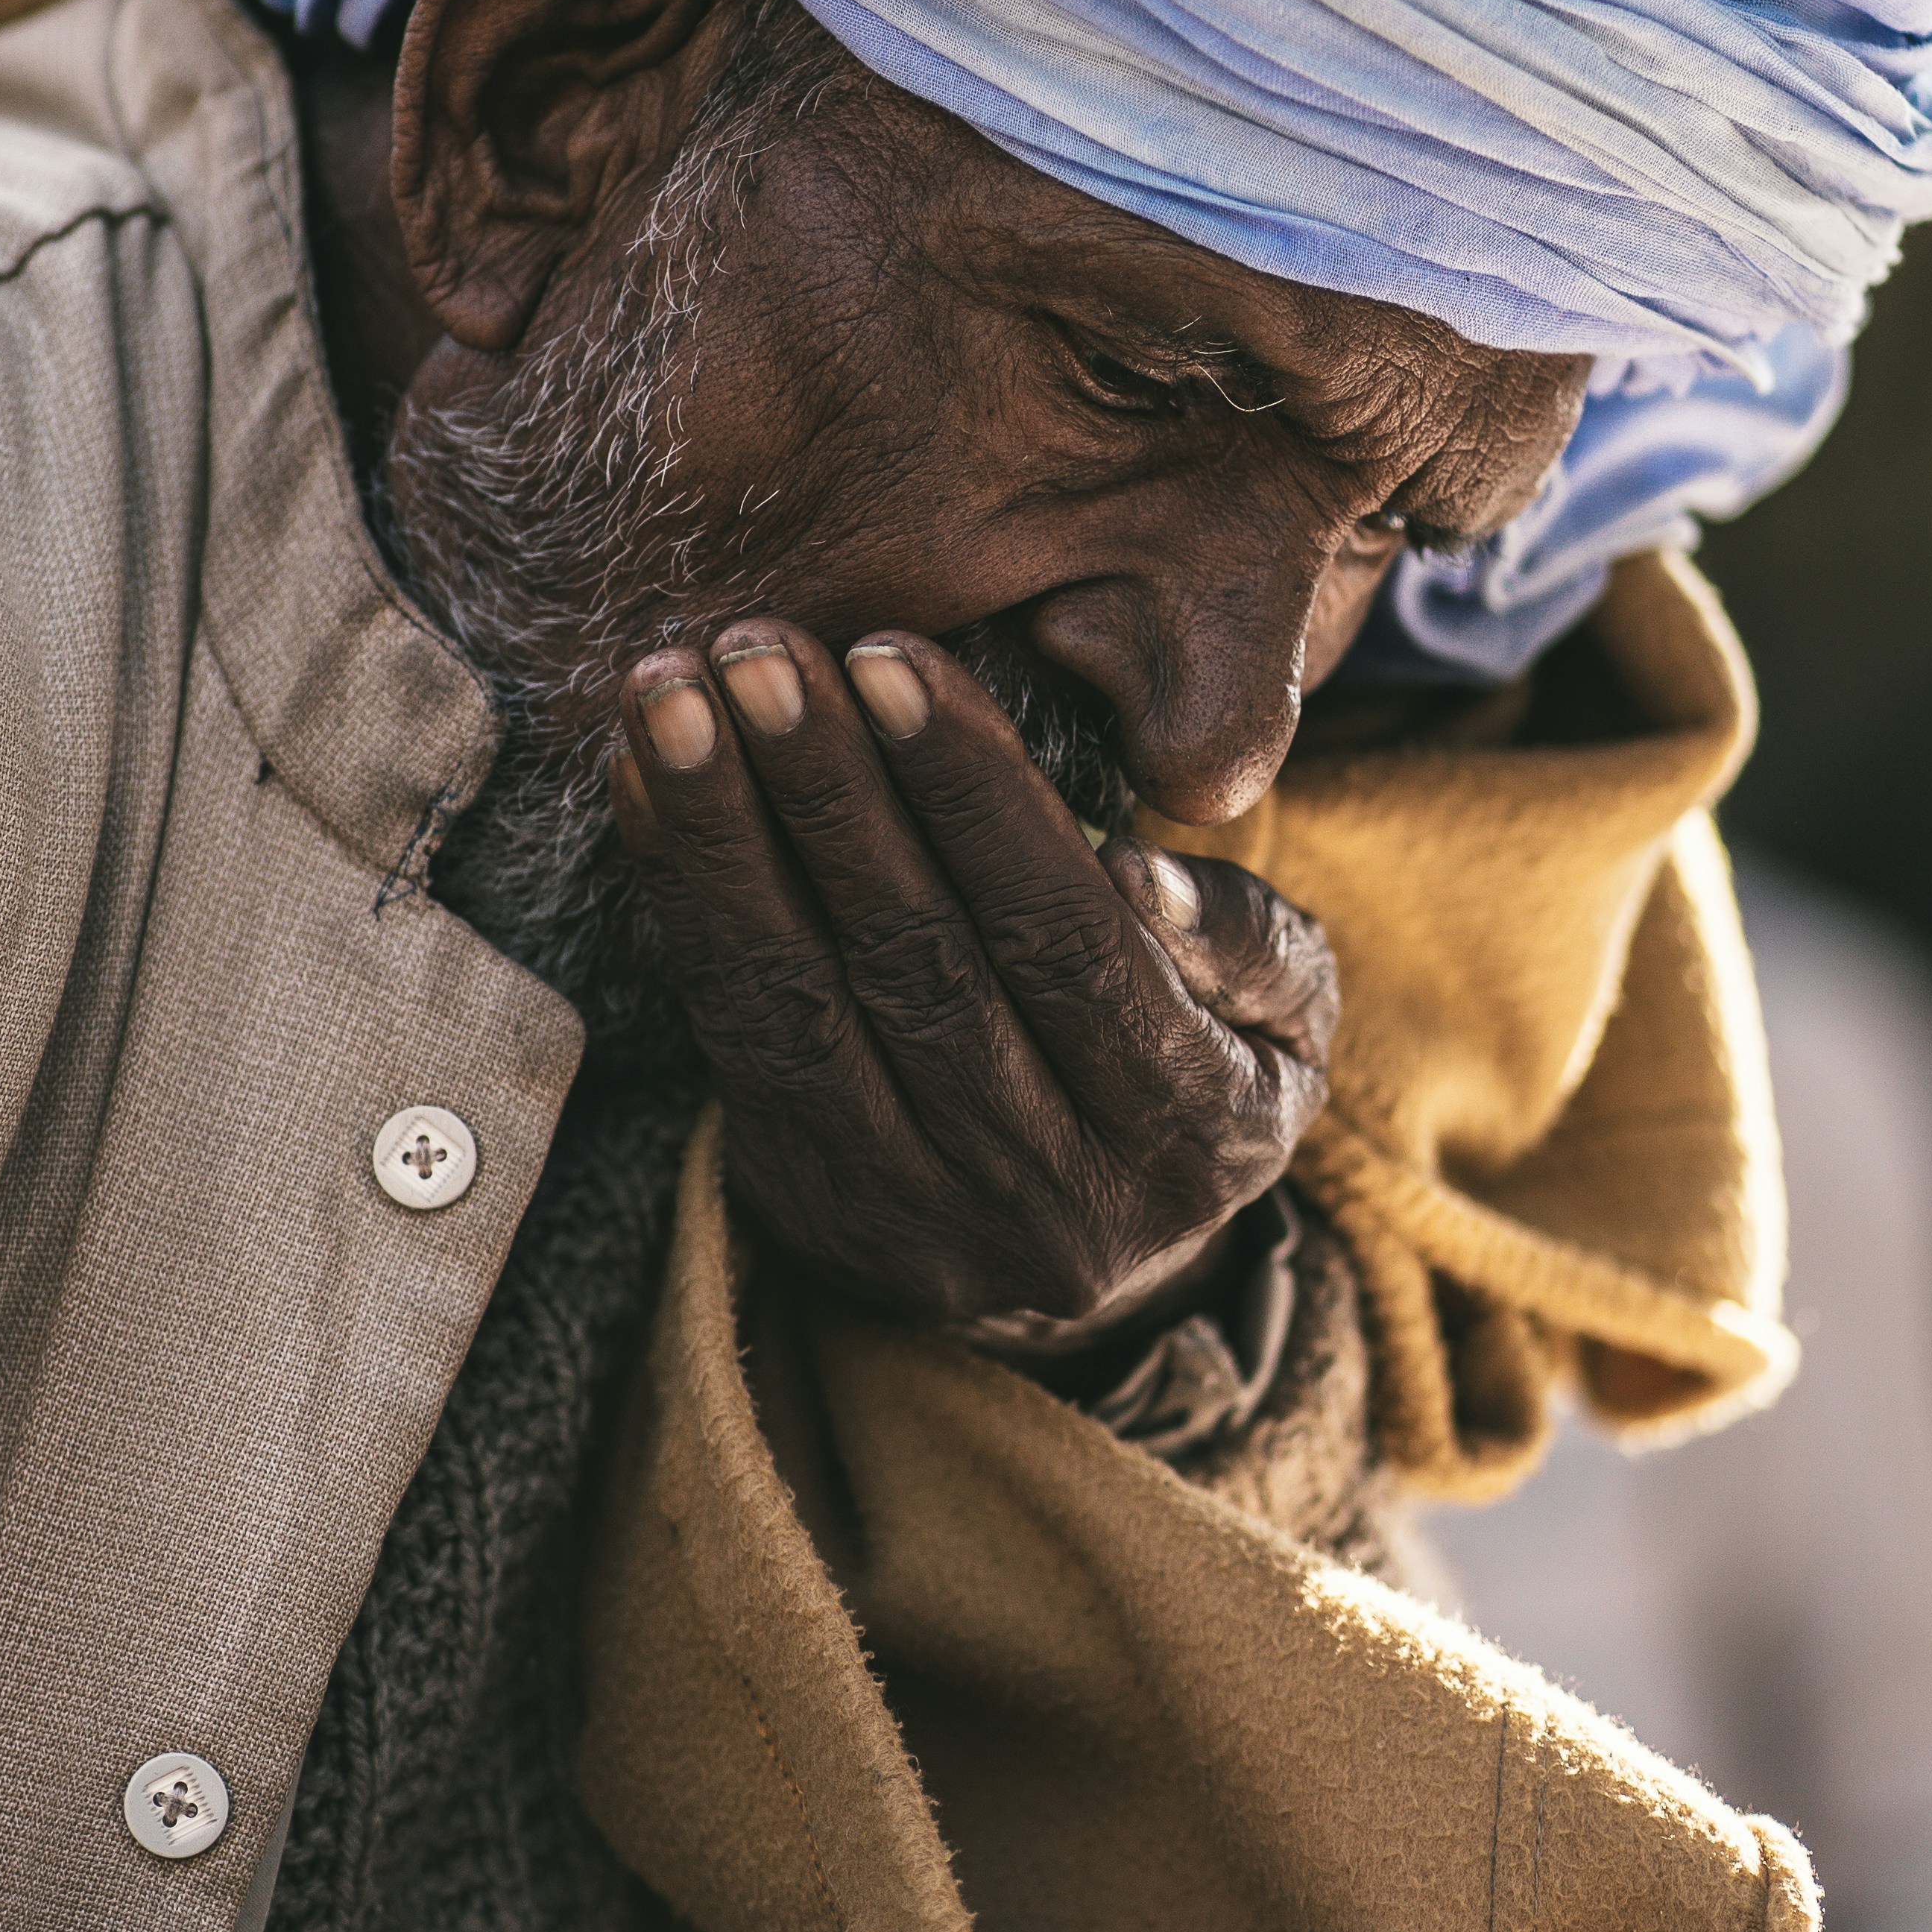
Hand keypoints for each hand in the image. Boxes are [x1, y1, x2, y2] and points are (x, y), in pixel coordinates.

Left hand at [609, 620, 1335, 1335]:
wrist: (1093, 1283)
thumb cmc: (1195, 1078)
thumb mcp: (1285, 1022)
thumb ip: (1247, 940)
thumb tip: (1135, 876)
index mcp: (1184, 1129)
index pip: (1063, 938)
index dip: (971, 794)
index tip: (890, 659)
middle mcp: (1045, 1190)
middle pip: (916, 962)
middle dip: (825, 788)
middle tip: (754, 647)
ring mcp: (913, 1208)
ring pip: (798, 1005)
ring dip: (723, 835)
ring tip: (667, 694)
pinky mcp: (806, 1200)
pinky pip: (730, 1036)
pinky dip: (682, 898)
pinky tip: (645, 782)